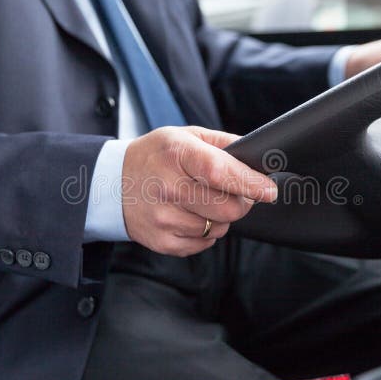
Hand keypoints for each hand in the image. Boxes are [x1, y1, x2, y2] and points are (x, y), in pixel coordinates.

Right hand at [122, 126, 276, 256]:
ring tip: (202, 201)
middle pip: (227, 208)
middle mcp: (168, 187)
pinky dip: (205, 231)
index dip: (251, 183)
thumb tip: (257, 157)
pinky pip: (204, 243)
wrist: (111, 184)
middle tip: (234, 192)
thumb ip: (223, 144)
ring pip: (218, 228)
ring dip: (220, 217)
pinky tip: (190, 214)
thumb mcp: (185, 136)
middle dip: (241, 202)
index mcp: (177, 154)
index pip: (221, 172)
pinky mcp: (162, 241)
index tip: (269, 189)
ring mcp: (163, 218)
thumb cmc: (155, 157)